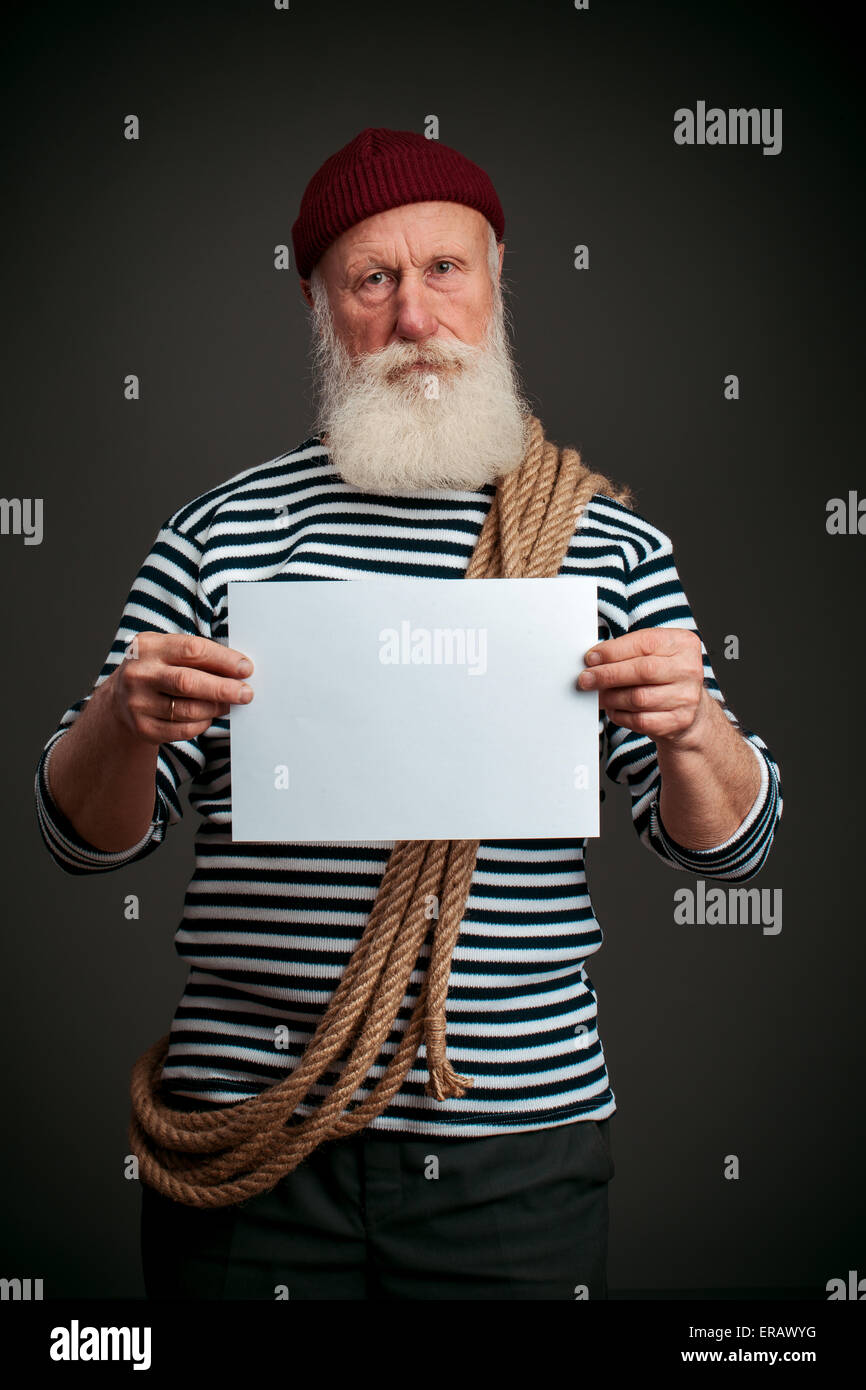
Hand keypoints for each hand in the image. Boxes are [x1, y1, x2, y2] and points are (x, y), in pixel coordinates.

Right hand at [102, 631, 254, 743]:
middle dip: (223, 689)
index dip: (223, 660)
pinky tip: (208, 716)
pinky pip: (183, 730)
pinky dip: (202, 724)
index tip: (246, 669)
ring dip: (215, 708)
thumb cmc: (157, 670)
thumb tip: (240, 669)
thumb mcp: (168, 652)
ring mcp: (138, 702)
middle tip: (246, 693)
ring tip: (228, 704)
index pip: (192, 650)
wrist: (120, 699)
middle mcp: (139, 674)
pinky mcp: (142, 727)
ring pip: (188, 709)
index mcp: (148, 646)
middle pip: (189, 682)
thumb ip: (199, 656)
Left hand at [576, 628, 709, 747]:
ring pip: (638, 698)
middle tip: (586, 679)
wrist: (690, 710)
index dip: (613, 651)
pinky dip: (620, 715)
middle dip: (608, 675)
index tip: (591, 658)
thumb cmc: (663, 676)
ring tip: (600, 695)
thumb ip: (628, 650)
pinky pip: (640, 720)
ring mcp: (686, 697)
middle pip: (643, 671)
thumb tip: (594, 658)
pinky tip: (614, 709)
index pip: (644, 643)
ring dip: (611, 697)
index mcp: (683, 644)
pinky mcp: (678, 721)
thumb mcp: (653, 653)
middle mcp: (689, 669)